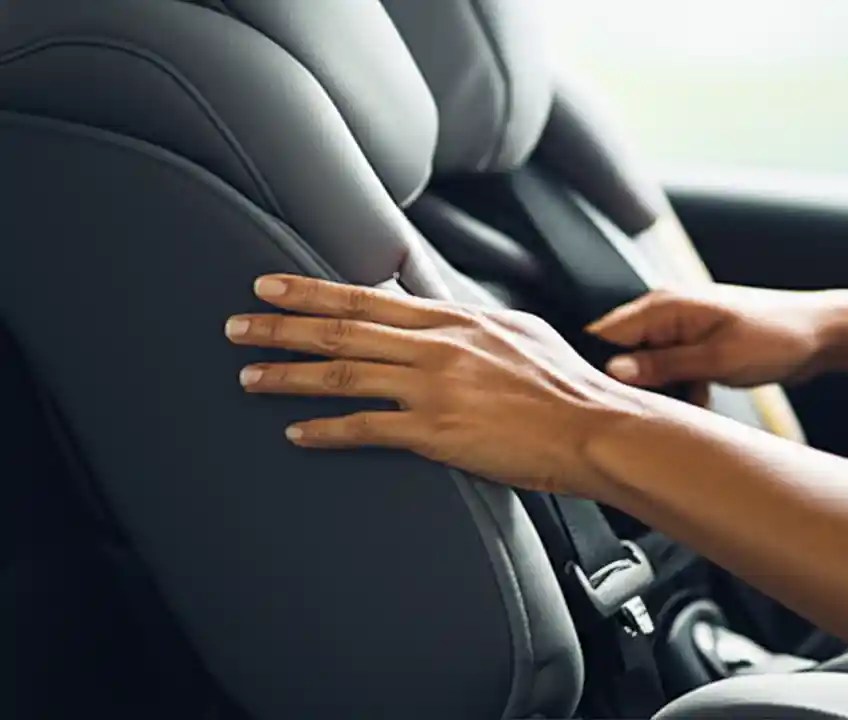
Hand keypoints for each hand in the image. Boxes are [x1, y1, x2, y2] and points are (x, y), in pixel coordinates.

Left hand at [225, 274, 652, 496]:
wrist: (596, 426)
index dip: (314, 292)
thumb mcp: (521, 333)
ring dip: (289, 374)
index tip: (272, 285)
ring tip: (248, 375)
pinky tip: (296, 433)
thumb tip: (446, 313)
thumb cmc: (568, 387)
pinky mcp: (437, 431)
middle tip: (237, 324)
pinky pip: (367, 428)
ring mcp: (434, 387)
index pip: (369, 298)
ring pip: (344, 374)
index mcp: (456, 320)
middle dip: (283, 325)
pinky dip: (326, 430)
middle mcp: (437, 346)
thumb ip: (474, 324)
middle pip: (343, 330)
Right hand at [587, 285, 834, 388]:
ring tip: (692, 399)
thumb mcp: (717, 358)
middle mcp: (669, 313)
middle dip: (639, 384)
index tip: (612, 399)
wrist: (822, 335)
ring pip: (651, 368)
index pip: (608, 333)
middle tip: (661, 405)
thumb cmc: (777, 336)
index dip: (604, 367)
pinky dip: (684, 389)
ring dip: (665, 390)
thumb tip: (615, 371)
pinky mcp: (698, 346)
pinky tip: (704, 398)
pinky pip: (673, 372)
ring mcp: (684, 330)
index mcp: (666, 305)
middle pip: (626, 354)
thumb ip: (663, 365)